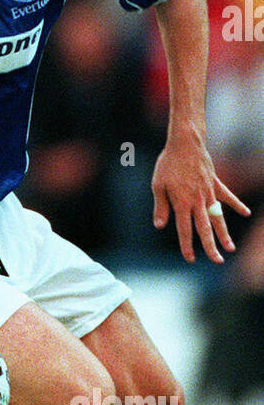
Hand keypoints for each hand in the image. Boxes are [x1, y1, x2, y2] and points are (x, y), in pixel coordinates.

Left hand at [152, 129, 250, 262]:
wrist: (185, 143)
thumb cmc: (168, 164)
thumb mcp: (158, 185)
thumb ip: (160, 207)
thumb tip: (160, 226)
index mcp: (182, 203)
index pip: (185, 230)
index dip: (187, 246)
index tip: (191, 259)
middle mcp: (198, 201)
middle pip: (205, 228)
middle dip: (211, 246)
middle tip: (218, 261)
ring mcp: (209, 192)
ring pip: (218, 217)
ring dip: (225, 233)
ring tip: (230, 248)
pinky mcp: (215, 183)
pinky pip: (228, 196)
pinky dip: (237, 204)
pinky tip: (246, 213)